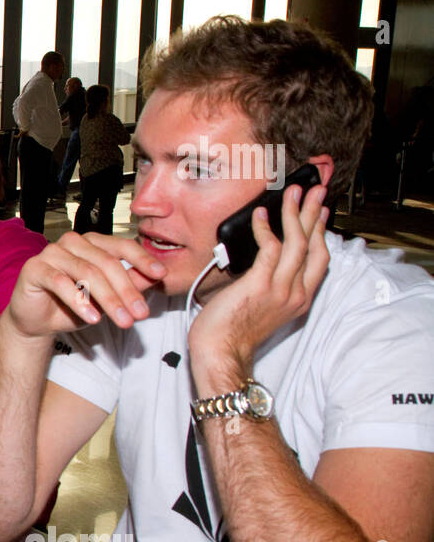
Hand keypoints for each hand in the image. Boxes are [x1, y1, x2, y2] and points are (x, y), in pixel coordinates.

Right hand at [1, 232, 166, 342]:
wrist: (37, 321)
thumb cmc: (72, 306)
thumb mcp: (107, 298)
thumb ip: (129, 284)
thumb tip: (158, 276)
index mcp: (92, 243)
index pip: (122, 246)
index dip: (142, 259)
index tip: (162, 275)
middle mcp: (72, 242)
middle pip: (106, 263)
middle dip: (127, 290)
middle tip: (140, 314)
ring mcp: (52, 252)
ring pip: (87, 272)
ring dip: (108, 299)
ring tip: (122, 321)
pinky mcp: (34, 268)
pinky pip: (60, 282)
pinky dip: (79, 302)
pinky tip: (92, 319)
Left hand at [188, 182, 330, 393]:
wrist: (220, 352)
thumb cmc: (231, 331)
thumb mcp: (260, 305)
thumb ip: (267, 283)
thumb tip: (261, 257)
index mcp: (299, 299)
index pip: (319, 259)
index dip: (321, 232)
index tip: (320, 213)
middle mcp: (295, 293)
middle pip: (314, 245)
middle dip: (315, 213)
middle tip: (315, 190)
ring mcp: (280, 289)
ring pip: (297, 242)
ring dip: (295, 213)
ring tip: (292, 192)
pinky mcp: (260, 285)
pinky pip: (270, 249)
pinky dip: (266, 229)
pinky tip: (261, 214)